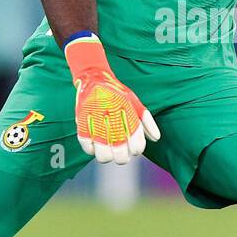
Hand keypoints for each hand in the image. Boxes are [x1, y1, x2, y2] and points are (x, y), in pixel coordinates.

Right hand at [65, 34, 159, 163]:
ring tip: (107, 152)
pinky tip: (94, 145)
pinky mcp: (81, 122)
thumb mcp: (136, 103)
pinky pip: (86, 146)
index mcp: (129, 113)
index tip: (134, 149)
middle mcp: (113, 118)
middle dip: (122, 158)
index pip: (137, 144)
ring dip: (106, 156)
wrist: (95, 78)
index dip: (136, 150)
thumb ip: (147, 121)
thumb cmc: (118, 94)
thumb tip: (155, 139)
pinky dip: (90, 149)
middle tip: (120, 154)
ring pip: (103, 154)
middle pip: (120, 153)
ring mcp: (97, 121)